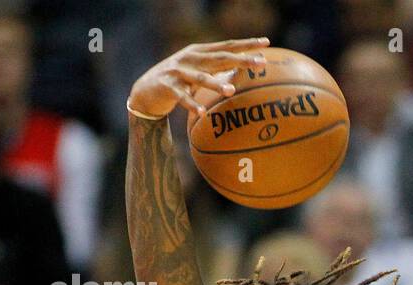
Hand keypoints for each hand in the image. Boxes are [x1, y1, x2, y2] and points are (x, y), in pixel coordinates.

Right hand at [128, 37, 269, 118]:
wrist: (146, 90)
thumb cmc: (179, 81)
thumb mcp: (200, 72)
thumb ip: (219, 69)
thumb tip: (245, 68)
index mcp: (201, 52)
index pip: (227, 46)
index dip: (246, 44)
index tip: (266, 43)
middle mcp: (190, 58)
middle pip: (219, 58)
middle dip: (241, 59)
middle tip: (260, 63)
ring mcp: (178, 72)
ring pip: (200, 78)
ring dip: (216, 84)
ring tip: (231, 91)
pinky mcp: (168, 87)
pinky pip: (182, 97)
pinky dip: (192, 105)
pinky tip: (202, 113)